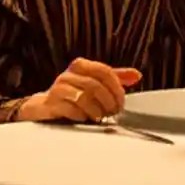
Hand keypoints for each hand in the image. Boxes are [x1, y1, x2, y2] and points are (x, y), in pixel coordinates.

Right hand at [16, 58, 141, 122]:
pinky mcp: (50, 103)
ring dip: (96, 110)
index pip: (104, 71)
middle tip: (113, 112)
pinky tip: (85, 119)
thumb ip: (116, 78)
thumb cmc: (75, 93)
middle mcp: (68, 74)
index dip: (116, 88)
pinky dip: (82, 116)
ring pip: (84, 98)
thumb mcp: (96, 82)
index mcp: (81, 65)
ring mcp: (58, 88)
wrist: (47, 106)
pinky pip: (71, 110)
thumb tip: (137, 75)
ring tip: (100, 117)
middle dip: (108, 101)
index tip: (121, 101)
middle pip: (95, 85)